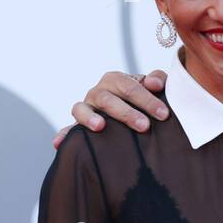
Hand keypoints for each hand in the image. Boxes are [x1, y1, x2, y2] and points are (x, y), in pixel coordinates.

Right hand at [53, 69, 168, 148]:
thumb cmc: (144, 99)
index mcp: (115, 80)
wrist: (132, 112)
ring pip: (82, 109)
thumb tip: (155, 83)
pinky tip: (59, 143)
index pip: (129, 86)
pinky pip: (68, 130)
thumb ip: (158, 79)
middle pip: (108, 99)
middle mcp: (98, 92)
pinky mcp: (78, 125)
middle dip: (127, 113)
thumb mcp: (154, 87)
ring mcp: (86, 108)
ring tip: (100, 127)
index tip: (164, 114)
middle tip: (144, 126)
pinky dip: (64, 135)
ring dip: (90, 117)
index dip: (147, 99)